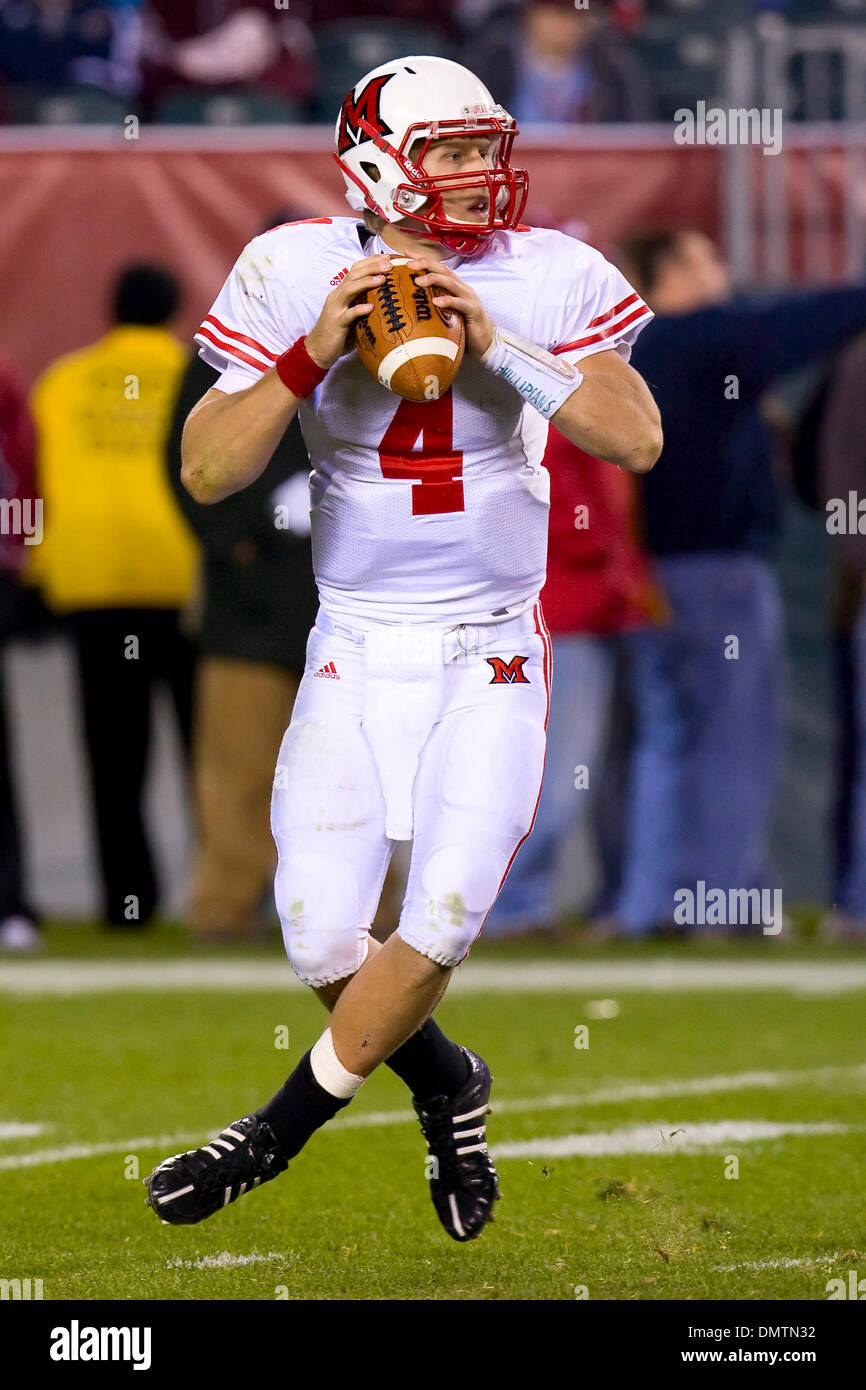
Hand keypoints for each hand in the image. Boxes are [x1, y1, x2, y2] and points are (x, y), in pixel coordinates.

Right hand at [305, 255, 392, 369]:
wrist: (318, 350)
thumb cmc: (338, 333)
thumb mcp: (352, 314)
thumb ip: (362, 304)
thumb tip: (386, 299)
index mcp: (342, 292)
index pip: (355, 270)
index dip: (370, 261)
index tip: (387, 257)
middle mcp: (337, 296)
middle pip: (354, 275)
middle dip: (372, 267)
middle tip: (389, 264)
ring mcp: (336, 309)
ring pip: (350, 289)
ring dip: (366, 282)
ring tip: (382, 279)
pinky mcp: (336, 323)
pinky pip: (348, 314)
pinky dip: (359, 309)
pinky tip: (370, 307)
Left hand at [406, 258, 494, 357]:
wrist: (485, 340)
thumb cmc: (463, 326)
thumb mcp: (446, 311)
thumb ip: (433, 303)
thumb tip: (411, 302)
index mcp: (454, 285)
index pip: (438, 267)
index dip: (423, 258)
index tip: (406, 253)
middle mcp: (462, 287)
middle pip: (443, 269)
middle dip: (425, 263)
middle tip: (408, 263)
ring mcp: (468, 297)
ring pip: (450, 283)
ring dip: (434, 279)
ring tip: (418, 281)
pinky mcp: (473, 310)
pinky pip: (459, 303)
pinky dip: (448, 301)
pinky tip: (436, 302)